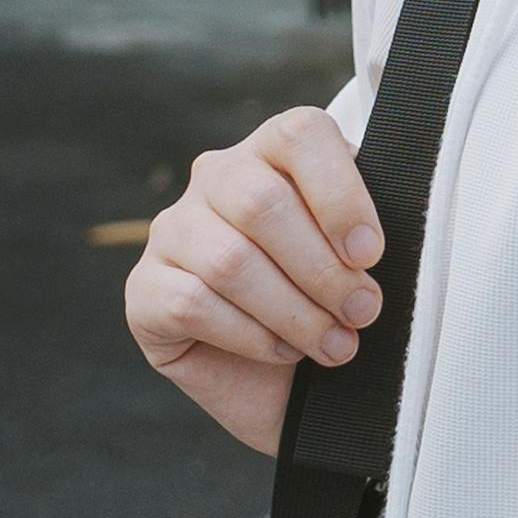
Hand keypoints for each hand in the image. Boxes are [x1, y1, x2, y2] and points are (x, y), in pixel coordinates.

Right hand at [126, 105, 382, 453]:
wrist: (291, 383)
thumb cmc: (333, 303)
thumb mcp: (362, 257)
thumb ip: (364, 232)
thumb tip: (370, 247)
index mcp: (275, 148)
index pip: (301, 134)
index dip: (340, 195)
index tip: (372, 255)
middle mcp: (215, 176)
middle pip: (260, 204)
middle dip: (322, 269)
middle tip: (363, 312)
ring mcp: (173, 231)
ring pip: (230, 260)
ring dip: (294, 311)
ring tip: (335, 344)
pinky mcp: (145, 290)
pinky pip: (193, 304)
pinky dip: (251, 336)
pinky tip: (284, 352)